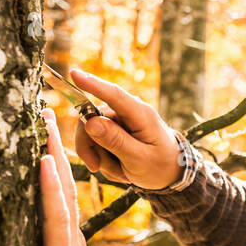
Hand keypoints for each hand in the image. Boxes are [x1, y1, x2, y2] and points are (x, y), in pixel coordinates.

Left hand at [38, 106, 99, 245]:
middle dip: (53, 147)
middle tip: (46, 112)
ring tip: (46, 122)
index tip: (45, 136)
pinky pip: (56, 215)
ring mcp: (67, 245)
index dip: (53, 166)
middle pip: (61, 184)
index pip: (59, 197)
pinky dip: (50, 186)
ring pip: (60, 190)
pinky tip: (45, 161)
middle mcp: (70, 239)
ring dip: (52, 154)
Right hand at [68, 68, 182, 190]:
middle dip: (90, 147)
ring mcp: (120, 119)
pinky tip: (120, 167)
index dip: (93, 84)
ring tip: (121, 170)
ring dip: (100, 157)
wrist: (171, 172)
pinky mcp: (115, 128)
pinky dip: (103, 159)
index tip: (74, 73)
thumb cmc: (160, 165)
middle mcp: (128, 111)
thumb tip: (90, 122)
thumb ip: (115, 141)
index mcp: (141, 114)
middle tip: (96, 167)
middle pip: (91, 120)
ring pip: (90, 134)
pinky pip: (96, 142)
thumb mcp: (139, 159)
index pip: (114, 95)